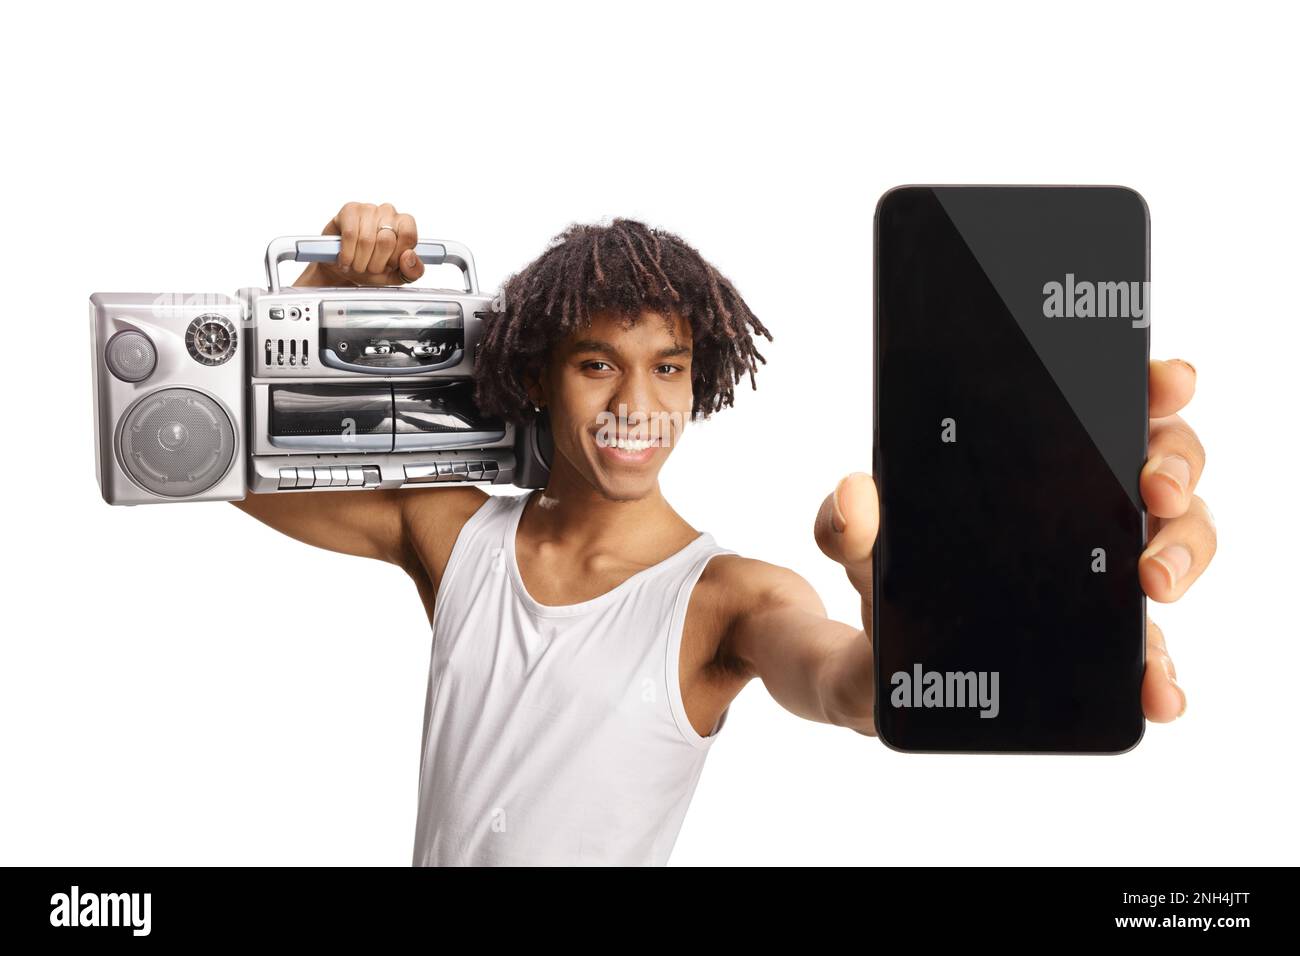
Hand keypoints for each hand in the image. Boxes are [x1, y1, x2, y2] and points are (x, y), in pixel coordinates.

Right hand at [306, 201, 424, 286]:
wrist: (345, 267)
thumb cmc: (372, 266)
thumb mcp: (397, 275)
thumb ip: (412, 271)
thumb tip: (409, 256)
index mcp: (405, 224)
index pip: (408, 236)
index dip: (396, 257)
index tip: (389, 264)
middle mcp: (389, 212)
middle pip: (386, 241)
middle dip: (376, 264)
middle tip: (371, 268)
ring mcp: (369, 209)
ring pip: (366, 240)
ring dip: (360, 262)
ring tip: (358, 265)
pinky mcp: (350, 210)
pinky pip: (350, 235)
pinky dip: (347, 255)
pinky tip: (346, 261)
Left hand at [814, 358, 1214, 725]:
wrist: (880, 667)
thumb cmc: (891, 579)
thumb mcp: (859, 545)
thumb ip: (845, 522)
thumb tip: (853, 498)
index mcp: (1038, 461)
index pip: (1107, 404)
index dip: (1150, 384)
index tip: (1165, 381)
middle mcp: (1086, 505)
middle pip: (1163, 463)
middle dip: (1177, 467)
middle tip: (1155, 489)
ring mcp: (1103, 572)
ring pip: (1178, 543)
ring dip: (1184, 555)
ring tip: (1155, 582)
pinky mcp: (1104, 641)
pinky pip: (1152, 649)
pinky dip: (1164, 669)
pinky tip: (1161, 688)